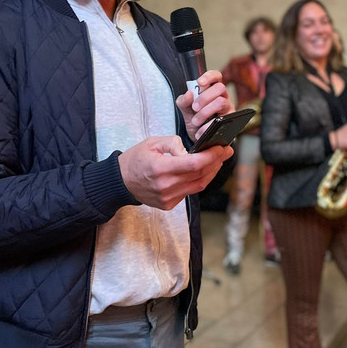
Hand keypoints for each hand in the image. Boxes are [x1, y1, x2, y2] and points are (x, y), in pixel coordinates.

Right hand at [118, 135, 233, 209]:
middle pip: (200, 175)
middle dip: (216, 162)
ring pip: (198, 185)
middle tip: (225, 151)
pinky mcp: (169, 204)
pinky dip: (199, 180)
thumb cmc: (136, 159)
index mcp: (160, 168)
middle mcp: (166, 186)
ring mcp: (168, 198)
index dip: (211, 156)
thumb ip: (173, 143)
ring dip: (211, 172)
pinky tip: (203, 171)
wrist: (121, 181)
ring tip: (217, 160)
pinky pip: (190, 192)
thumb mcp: (152, 143)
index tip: (221, 148)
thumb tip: (190, 150)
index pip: (194, 164)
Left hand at [175, 70, 234, 141]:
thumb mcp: (185, 109)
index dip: (209, 77)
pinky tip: (200, 131)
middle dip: (204, 97)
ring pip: (221, 102)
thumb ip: (184, 101)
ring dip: (205, 112)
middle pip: (220, 88)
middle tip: (194, 108)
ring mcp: (227, 108)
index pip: (216, 76)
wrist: (198, 137)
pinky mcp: (229, 120)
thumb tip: (189, 94)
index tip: (200, 82)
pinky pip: (222, 119)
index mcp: (212, 89)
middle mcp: (222, 96)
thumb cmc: (194, 118)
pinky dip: (208, 126)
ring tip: (195, 121)